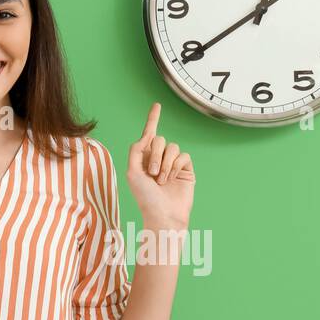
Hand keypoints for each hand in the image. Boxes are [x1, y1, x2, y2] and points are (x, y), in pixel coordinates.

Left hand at [126, 102, 193, 229]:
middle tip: (152, 173)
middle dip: (155, 155)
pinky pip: (184, 156)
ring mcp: (173, 164)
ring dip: (165, 163)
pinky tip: (172, 179)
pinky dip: (176, 166)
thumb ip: (136, 150)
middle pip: (160, 140)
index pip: (149, 134)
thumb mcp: (132, 172)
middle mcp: (159, 159)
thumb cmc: (145, 198)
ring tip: (161, 180)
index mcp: (144, 158)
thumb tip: (147, 135)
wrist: (163, 215)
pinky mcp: (186, 170)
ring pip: (173, 147)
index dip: (153, 119)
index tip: (157, 105)